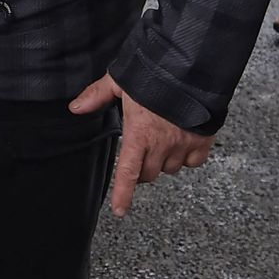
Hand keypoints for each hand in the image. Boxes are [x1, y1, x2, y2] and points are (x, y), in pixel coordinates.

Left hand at [70, 74, 216, 216]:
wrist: (192, 68)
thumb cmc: (155, 74)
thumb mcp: (121, 81)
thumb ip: (98, 95)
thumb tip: (75, 108)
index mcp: (139, 134)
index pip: (128, 172)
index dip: (123, 194)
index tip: (119, 210)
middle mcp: (161, 145)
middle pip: (148, 174)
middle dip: (142, 168)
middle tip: (140, 151)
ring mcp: (183, 145)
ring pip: (169, 169)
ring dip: (163, 161)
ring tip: (162, 139)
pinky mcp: (202, 142)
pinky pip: (193, 163)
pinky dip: (186, 158)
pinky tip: (182, 141)